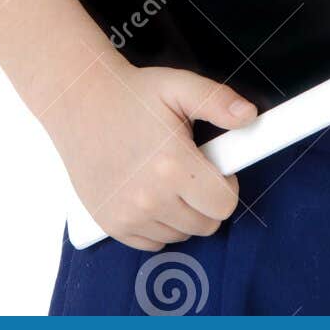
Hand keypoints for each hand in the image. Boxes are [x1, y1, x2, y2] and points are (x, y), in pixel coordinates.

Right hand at [46, 61, 256, 251]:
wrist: (79, 103)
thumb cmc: (132, 94)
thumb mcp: (179, 86)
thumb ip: (217, 101)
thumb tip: (249, 115)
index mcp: (172, 165)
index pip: (224, 204)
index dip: (226, 183)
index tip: (213, 165)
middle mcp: (150, 199)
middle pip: (206, 224)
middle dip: (206, 198)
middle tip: (189, 168)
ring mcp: (128, 217)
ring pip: (181, 234)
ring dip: (183, 212)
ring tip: (166, 175)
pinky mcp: (111, 225)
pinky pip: (153, 242)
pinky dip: (159, 224)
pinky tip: (149, 193)